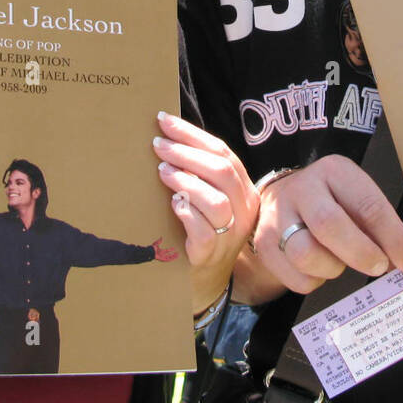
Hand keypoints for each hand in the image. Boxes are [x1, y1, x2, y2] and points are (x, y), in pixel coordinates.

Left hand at [150, 237, 178, 261]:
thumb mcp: (156, 243)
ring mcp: (162, 257)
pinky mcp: (162, 259)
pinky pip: (168, 260)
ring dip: (174, 257)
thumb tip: (161, 237)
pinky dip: (171, 259)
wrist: (150, 251)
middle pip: (169, 255)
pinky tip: (174, 257)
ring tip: (178, 255)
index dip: (171, 249)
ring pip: (169, 258)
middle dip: (173, 255)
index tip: (174, 248)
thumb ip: (159, 241)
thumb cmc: (152, 248)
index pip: (167, 250)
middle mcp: (162, 255)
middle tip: (178, 253)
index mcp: (161, 251)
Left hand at [153, 112, 257, 278]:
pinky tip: (173, 204)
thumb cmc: (203, 231)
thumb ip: (200, 173)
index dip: (192, 134)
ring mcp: (232, 235)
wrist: (207, 281)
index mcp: (245, 190)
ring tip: (162, 171)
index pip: (223, 152)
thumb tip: (169, 136)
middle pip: (221, 171)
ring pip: (216, 201)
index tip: (164, 121)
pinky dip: (187, 213)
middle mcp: (244, 210)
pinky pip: (204, 231)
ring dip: (186, 180)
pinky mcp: (213, 255)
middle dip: (186, 152)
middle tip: (158, 145)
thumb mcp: (209, 199)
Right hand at [250, 154, 402, 295]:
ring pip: (307, 254)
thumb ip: (380, 228)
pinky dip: (315, 280)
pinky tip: (318, 267)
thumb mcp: (356, 200)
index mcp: (334, 171)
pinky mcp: (264, 244)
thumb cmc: (331, 203)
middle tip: (379, 267)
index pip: (367, 205)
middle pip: (329, 225)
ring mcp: (277, 216)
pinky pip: (296, 278)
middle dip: (360, 253)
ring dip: (332, 268)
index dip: (394, 238)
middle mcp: (302, 189)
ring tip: (338, 261)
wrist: (280, 201)